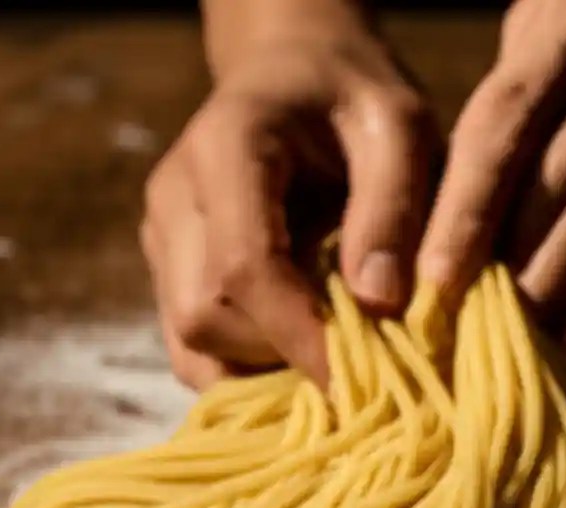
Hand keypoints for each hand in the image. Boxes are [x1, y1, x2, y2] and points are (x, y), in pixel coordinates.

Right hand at [142, 1, 435, 388]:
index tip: (361, 379)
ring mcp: (163, 236)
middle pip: (203, 316)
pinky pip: (194, 347)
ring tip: (335, 361)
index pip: (243, 266)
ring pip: (192, 343)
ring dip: (263, 371)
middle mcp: (174, 196)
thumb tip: (379, 304)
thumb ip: (392, 206)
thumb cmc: (356, 95)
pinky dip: (248, 369)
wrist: (296, 70)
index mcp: (226, 147)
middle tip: (360, 366)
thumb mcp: (401, 126)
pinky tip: (303, 356)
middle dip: (282, 356)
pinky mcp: (170, 267)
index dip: (299, 334)